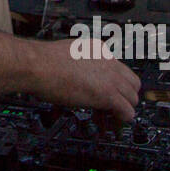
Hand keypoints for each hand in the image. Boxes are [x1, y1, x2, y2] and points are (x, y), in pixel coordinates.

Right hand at [0, 32, 140, 121]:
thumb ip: (77, 62)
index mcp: (98, 49)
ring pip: (133, 97)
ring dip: (124, 108)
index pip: (118, 68)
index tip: (107, 92)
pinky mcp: (107, 94)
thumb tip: (76, 74)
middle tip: (114, 106)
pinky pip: (127, 110)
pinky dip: (123, 118)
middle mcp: (108, 60)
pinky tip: (114, 121)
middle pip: (132, 82)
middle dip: (125, 95)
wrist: (37, 65)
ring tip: (112, 117)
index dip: (114, 84)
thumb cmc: (41, 62)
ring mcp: (110, 77)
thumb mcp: (66, 55)